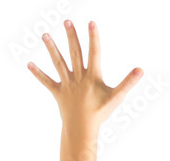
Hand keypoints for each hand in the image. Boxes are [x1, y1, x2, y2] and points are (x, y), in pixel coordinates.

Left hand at [28, 20, 142, 133]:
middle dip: (71, 37)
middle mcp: (78, 78)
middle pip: (74, 53)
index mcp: (92, 77)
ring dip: (51, 48)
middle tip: (67, 21)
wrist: (82, 129)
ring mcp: (67, 85)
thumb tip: (141, 70)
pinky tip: (29, 64)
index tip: (91, 22)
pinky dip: (38, 74)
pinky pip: (47, 82)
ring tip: (45, 34)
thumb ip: (128, 82)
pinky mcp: (58, 93)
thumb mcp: (116, 97)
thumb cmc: (100, 113)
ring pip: (58, 63)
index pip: (94, 53)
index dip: (93, 37)